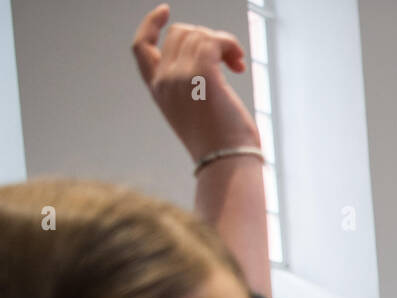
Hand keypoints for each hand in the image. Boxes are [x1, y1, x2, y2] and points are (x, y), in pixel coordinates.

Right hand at [132, 4, 260, 163]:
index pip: (140, 47)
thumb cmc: (222, 147)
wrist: (226, 165)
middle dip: (206, 38)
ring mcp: (180, 77)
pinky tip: (238, 64)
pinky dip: (229, 44)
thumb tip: (215, 61)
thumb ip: (193, 86)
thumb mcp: (198, 112)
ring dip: (222, 42)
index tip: (165, 11)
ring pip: (196, 34)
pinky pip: (213, 40)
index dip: (150, 24)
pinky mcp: (201, 75)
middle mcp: (164, 81)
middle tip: (230, 62)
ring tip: (236, 65)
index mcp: (159, 91)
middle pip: (178, 34)